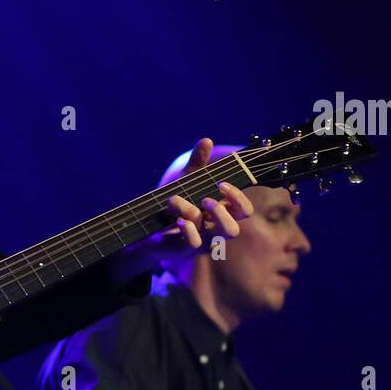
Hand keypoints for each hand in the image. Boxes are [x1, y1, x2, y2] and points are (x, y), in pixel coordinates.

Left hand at [121, 138, 253, 274]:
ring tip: (184, 205)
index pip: (243, 211)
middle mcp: (214, 230)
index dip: (238, 198)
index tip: (221, 184)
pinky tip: (178, 220)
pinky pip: (195, 243)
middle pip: (234, 230)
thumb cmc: (173, 205)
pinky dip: (188, 229)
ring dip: (197, 214)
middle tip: (206, 199)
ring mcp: (201, 242)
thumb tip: (207, 140)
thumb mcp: (185, 181)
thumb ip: (197, 162)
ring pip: (215, 236)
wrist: (147, 226)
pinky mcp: (185, 249)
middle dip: (223, 212)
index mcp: (220, 214)